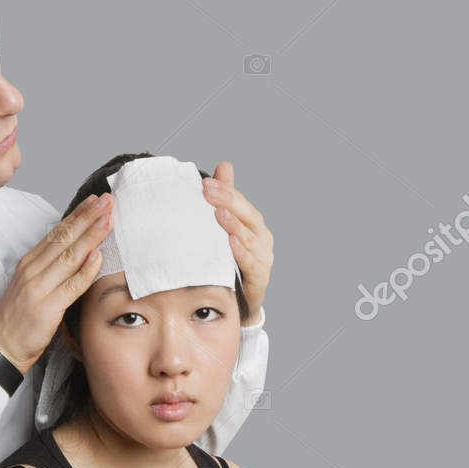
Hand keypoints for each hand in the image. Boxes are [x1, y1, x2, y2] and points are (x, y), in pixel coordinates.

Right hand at [0, 193, 112, 373]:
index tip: (94, 201)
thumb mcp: (33, 285)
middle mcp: (33, 270)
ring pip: (69, 256)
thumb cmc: (20, 318)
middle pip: (65, 238)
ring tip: (108, 219)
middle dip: (88, 216)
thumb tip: (79, 252)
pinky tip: (98, 255)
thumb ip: (52, 269)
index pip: (57, 232)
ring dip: (90, 235)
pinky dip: (85, 269)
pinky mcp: (47, 307)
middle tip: (107, 200)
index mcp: (29, 262)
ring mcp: (39, 287)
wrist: (0, 346)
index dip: (77, 215)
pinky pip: (71, 285)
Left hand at [203, 161, 271, 324]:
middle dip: (228, 202)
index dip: (225, 190)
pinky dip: (242, 253)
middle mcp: (261, 237)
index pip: (240, 202)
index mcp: (253, 223)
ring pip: (250, 238)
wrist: (239, 302)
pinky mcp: (260, 278)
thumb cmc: (231, 261)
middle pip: (247, 215)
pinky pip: (252, 263)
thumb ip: (226, 198)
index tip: (205, 183)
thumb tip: (225, 165)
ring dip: (234, 225)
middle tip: (207, 192)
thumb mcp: (226, 229)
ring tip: (219, 215)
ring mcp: (263, 257)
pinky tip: (231, 244)